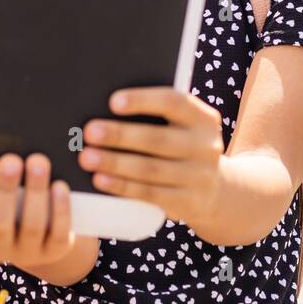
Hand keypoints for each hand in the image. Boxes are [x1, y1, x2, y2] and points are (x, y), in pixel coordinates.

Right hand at [0, 153, 86, 269]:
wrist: (40, 233)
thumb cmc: (6, 202)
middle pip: (0, 225)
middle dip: (5, 190)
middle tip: (10, 160)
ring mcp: (28, 252)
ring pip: (31, 226)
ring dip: (35, 191)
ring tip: (37, 161)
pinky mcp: (55, 250)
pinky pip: (58, 232)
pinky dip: (59, 208)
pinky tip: (60, 185)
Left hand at [80, 87, 224, 224]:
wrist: (215, 190)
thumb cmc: (181, 147)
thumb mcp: (181, 128)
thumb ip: (155, 117)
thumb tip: (104, 112)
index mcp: (203, 118)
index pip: (173, 102)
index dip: (142, 101)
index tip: (112, 102)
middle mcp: (206, 146)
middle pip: (157, 139)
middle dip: (119, 135)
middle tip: (89, 132)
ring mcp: (200, 176)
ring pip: (150, 168)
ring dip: (114, 163)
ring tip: (86, 157)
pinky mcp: (189, 202)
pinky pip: (150, 194)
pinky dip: (122, 186)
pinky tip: (100, 180)